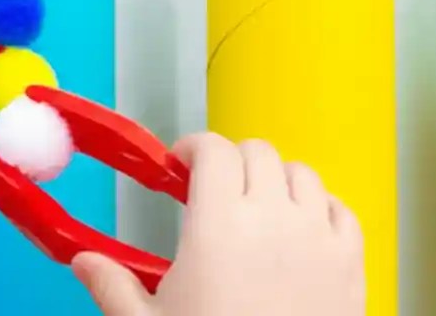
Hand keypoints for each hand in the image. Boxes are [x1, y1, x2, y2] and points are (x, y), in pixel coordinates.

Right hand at [72, 133, 365, 315]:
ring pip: (302, 173)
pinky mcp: (351, 262)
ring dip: (276, 181)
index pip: (213, 150)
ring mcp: (319, 237)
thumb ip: (113, 287)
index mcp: (219, 225)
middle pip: (258, 152)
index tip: (181, 164)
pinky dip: (321, 209)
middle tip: (212, 189)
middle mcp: (273, 218)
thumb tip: (84, 262)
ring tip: (256, 208)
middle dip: (231, 162)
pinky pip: (341, 210)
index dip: (193, 148)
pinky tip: (301, 231)